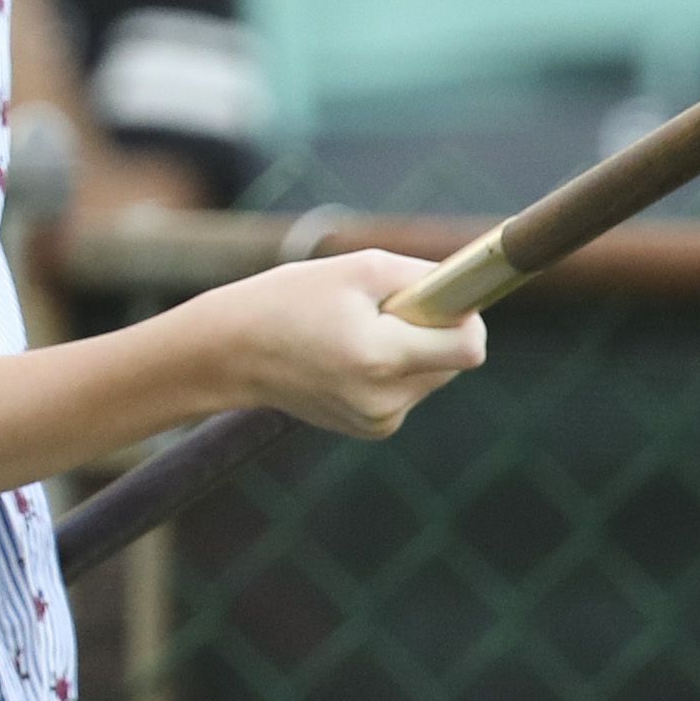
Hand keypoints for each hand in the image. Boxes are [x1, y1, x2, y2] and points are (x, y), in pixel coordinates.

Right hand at [173, 247, 483, 439]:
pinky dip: (390, 371)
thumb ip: (422, 279)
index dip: (466, 319)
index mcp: (380, 356)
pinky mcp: (371, 431)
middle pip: (453, 362)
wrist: (231, 352)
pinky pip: (406, 392)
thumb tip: (467, 293)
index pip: (468, 348)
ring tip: (354, 335)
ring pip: (431, 376)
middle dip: (432, 331)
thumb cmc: (290, 299)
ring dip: (410, 351)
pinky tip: (347, 359)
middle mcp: (384, 399)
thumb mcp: (358, 269)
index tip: (448, 301)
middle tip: (382, 311)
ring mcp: (378, 421)